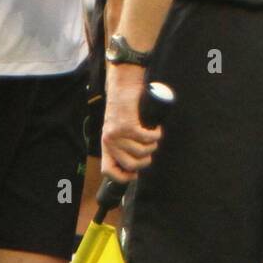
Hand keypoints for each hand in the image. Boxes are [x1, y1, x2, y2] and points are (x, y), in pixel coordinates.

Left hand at [101, 64, 161, 181]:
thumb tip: (136, 162)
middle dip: (145, 161)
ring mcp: (118, 134)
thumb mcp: (117, 128)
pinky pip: (147, 138)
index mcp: (106, 144)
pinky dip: (156, 135)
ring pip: (141, 151)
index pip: (108, 171)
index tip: (134, 173)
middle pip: (131, 165)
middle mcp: (109, 141)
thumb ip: (122, 143)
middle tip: (150, 150)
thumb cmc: (124, 106)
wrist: (123, 85)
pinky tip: (156, 129)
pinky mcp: (128, 125)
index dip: (122, 177)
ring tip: (153, 137)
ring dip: (152, 145)